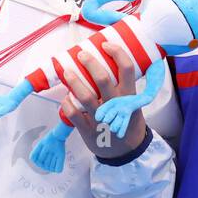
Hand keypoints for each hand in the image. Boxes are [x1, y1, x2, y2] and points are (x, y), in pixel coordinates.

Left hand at [59, 42, 146, 159]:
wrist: (127, 153)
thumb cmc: (127, 122)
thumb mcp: (132, 104)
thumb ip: (122, 87)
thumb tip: (108, 61)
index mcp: (129, 96)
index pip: (127, 69)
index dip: (117, 53)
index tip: (106, 44)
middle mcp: (116, 106)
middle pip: (103, 79)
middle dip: (90, 63)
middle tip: (81, 54)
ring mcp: (102, 119)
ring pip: (85, 96)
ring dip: (74, 81)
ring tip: (67, 71)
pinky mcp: (88, 130)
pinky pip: (74, 114)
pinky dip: (67, 104)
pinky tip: (65, 97)